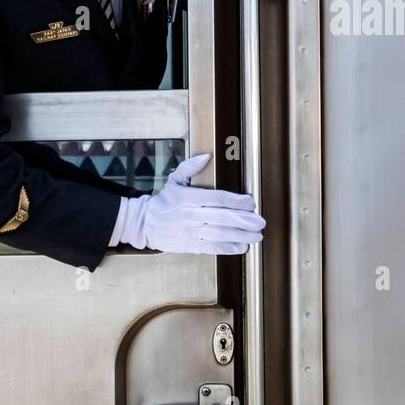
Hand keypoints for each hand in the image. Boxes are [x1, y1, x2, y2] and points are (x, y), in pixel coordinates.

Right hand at [111, 153, 264, 253]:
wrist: (144, 224)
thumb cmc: (164, 201)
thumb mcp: (174, 180)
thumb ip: (189, 167)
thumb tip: (206, 156)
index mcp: (189, 198)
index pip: (217, 198)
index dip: (236, 201)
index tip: (251, 202)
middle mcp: (191, 215)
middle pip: (221, 218)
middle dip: (243, 221)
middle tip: (260, 222)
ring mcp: (190, 232)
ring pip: (219, 235)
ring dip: (240, 236)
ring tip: (256, 236)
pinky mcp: (189, 246)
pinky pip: (211, 248)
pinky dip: (227, 248)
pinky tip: (241, 247)